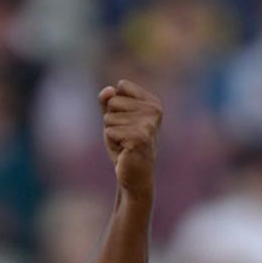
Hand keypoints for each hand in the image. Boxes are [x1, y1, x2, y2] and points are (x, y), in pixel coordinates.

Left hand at [99, 79, 161, 197]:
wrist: (134, 175)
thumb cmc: (124, 146)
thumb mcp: (114, 120)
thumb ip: (108, 102)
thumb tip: (107, 90)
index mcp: (152, 102)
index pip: (121, 86)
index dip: (114, 106)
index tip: (125, 122)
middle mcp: (154, 109)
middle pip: (113, 102)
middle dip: (111, 121)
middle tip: (123, 137)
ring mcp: (148, 123)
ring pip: (109, 118)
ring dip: (111, 134)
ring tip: (123, 144)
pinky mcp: (139, 137)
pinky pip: (109, 132)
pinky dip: (111, 143)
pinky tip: (123, 151)